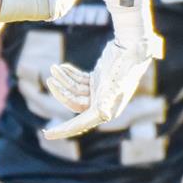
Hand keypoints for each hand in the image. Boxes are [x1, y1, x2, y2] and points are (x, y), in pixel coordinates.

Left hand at [40, 37, 160, 140]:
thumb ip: (109, 100)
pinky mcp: (97, 80)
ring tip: (54, 68)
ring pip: (74, 91)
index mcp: (106, 110)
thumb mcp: (117, 85)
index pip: (80, 124)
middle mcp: (102, 103)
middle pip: (74, 103)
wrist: (134, 48)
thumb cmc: (126, 67)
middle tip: (50, 80)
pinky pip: (79, 81)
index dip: (63, 130)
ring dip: (63, 80)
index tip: (47, 134)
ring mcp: (99, 91)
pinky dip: (70, 75)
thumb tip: (103, 116)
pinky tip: (63, 67)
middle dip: (60, 92)